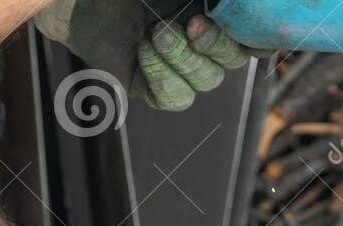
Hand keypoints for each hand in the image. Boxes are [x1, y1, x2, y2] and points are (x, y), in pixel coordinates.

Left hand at [36, 2, 253, 110]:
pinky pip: (176, 98)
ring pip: (206, 82)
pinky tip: (142, 52)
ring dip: (181, 58)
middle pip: (234, 60)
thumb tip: (220, 6)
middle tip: (190, 24)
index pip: (256, 38)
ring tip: (153, 34)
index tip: (236, 22)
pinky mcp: (156, 91)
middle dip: (214, 44)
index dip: (258, 37)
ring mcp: (181, 70)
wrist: (83, 3)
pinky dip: (161, 76)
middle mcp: (204, 45)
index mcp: (216, 18)